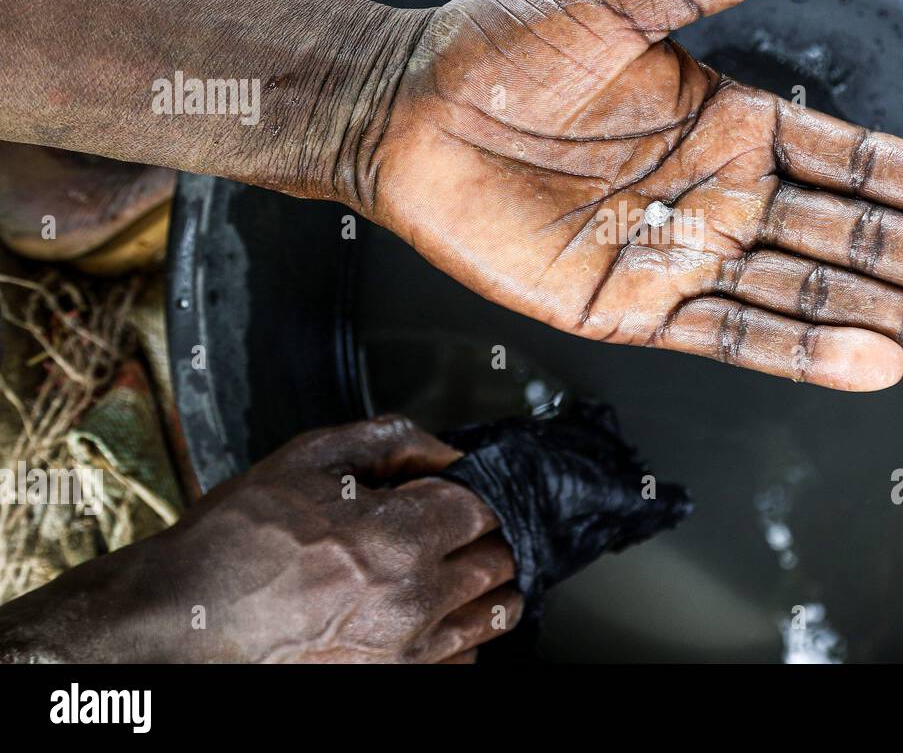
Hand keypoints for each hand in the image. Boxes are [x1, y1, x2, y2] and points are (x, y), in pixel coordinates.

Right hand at [0, 417, 520, 662]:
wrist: (181, 621)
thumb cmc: (236, 543)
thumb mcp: (310, 457)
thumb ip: (391, 440)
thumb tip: (445, 449)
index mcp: (398, 537)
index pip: (486, 506)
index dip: (477, 489)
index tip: (459, 488)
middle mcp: (413, 601)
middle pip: (499, 559)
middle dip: (484, 533)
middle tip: (455, 523)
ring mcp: (407, 652)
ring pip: (494, 614)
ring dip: (485, 584)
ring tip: (457, 567)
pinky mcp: (395, 683)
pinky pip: (464, 659)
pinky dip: (461, 633)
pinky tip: (435, 612)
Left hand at [356, 0, 902, 391]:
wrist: (406, 112)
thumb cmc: (500, 46)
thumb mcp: (610, 0)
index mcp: (735, 122)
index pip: (862, 161)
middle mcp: (725, 194)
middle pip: (861, 237)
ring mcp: (684, 255)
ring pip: (813, 293)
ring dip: (900, 318)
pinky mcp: (633, 307)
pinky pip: (731, 334)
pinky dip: (802, 351)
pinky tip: (874, 362)